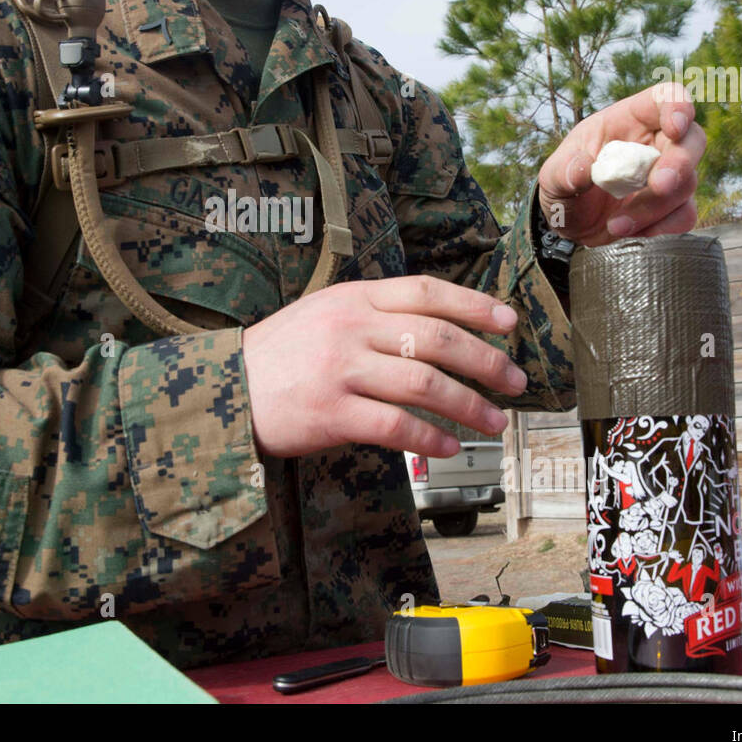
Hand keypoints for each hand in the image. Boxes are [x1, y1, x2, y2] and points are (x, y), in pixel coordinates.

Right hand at [241, 276, 527, 459]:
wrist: (226, 389)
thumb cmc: (280, 354)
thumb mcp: (323, 313)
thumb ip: (373, 314)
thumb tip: (437, 329)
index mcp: (353, 298)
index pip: (427, 292)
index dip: (475, 305)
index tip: (509, 322)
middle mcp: (351, 328)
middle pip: (437, 338)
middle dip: (486, 361)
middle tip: (515, 380)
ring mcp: (341, 369)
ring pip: (424, 384)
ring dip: (469, 406)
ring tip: (494, 422)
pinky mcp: (331, 413)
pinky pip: (395, 426)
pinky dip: (429, 439)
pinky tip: (447, 448)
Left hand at [537, 82, 704, 245]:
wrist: (568, 221)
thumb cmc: (564, 182)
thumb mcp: (552, 176)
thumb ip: (564, 171)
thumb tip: (582, 169)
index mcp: (628, 120)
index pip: (663, 98)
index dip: (677, 106)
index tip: (674, 127)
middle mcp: (654, 143)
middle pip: (692, 140)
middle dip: (680, 164)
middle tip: (659, 186)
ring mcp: (665, 175)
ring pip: (686, 183)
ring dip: (655, 207)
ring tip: (616, 224)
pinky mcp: (670, 207)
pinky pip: (684, 215)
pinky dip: (661, 227)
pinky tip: (630, 231)